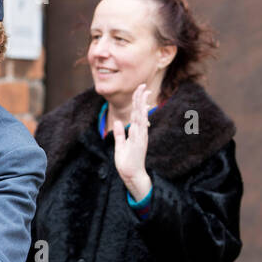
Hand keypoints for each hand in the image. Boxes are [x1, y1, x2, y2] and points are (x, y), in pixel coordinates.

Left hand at [111, 81, 151, 195]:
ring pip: (142, 119)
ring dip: (142, 106)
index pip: (137, 114)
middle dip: (141, 99)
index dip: (138, 101)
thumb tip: (118, 122)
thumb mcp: (120, 145)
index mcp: (137, 132)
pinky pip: (139, 130)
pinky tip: (140, 112)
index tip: (141, 89)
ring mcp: (140, 138)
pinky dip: (140, 122)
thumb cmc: (126, 162)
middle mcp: (140, 133)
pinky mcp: (139, 144)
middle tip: (143, 85)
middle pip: (140, 113)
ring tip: (143, 94)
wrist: (131, 175)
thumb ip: (120, 134)